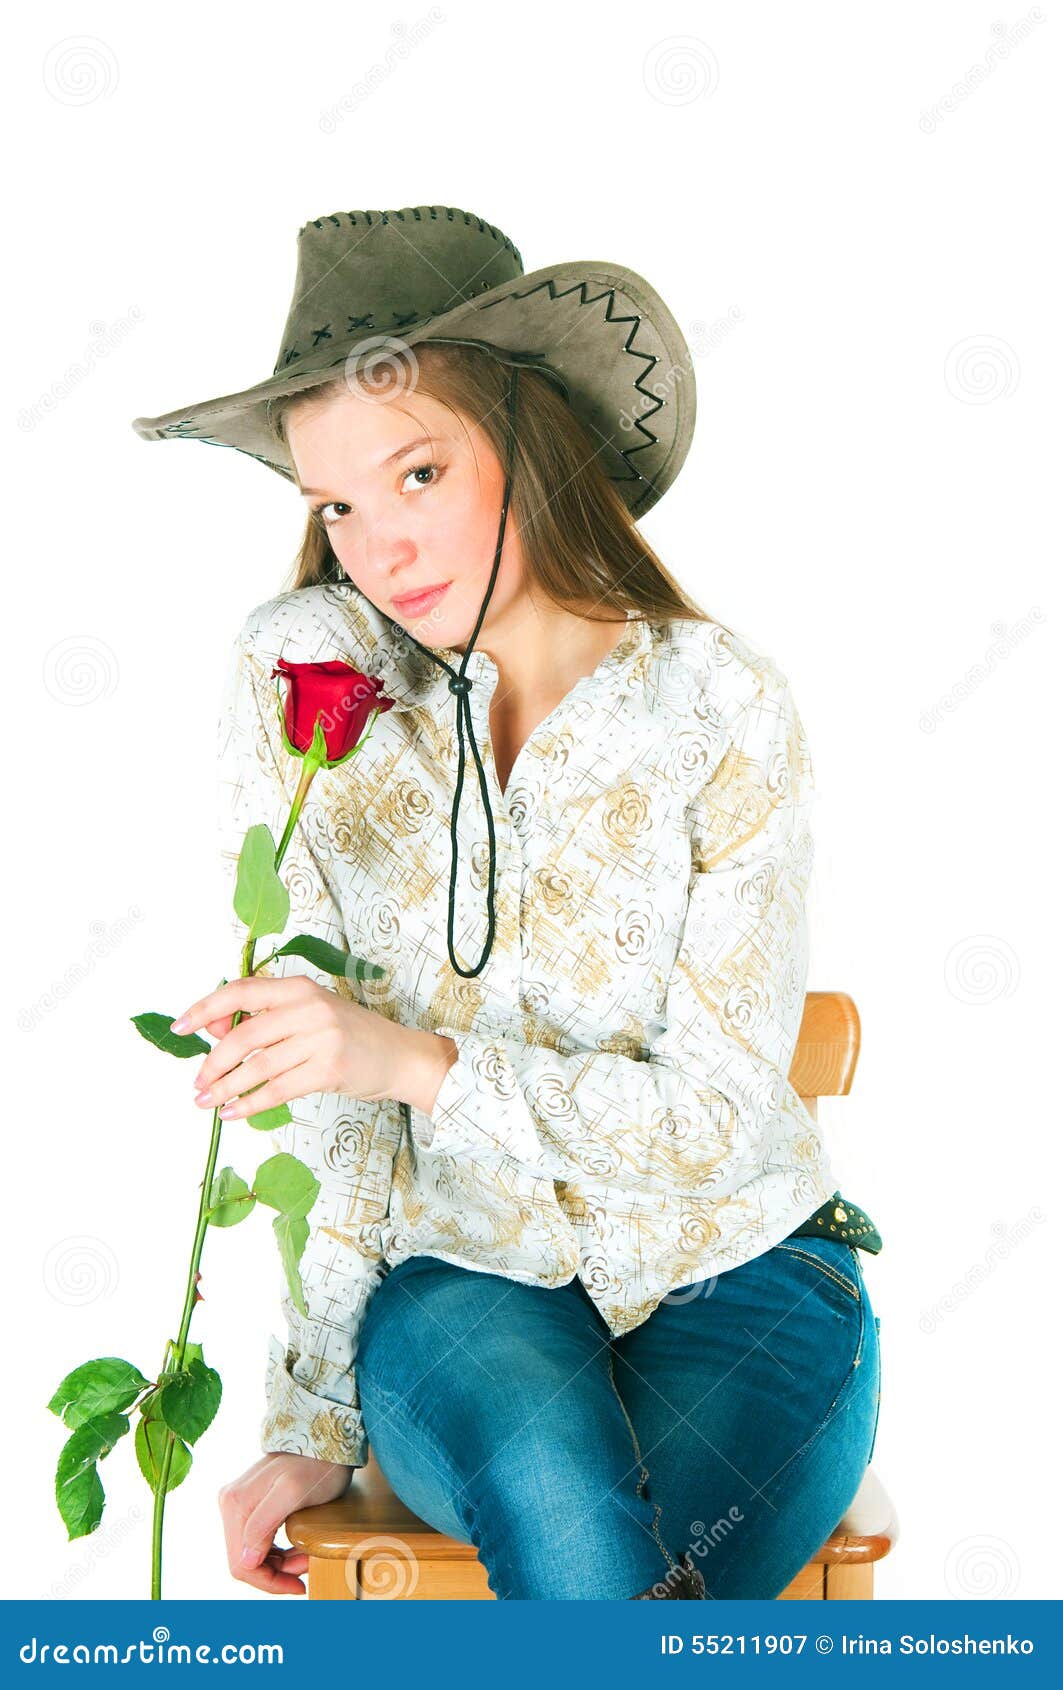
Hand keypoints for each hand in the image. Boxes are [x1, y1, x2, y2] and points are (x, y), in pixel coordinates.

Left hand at [173, 975, 406, 1119]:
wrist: (400, 1056)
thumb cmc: (350, 1036)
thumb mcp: (308, 1016)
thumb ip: (265, 1020)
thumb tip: (213, 1032)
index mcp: (298, 987)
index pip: (239, 990)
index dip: (204, 1009)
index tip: (180, 1027)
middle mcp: (308, 1007)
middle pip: (243, 1035)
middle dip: (212, 1063)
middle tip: (197, 1083)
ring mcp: (321, 1037)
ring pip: (256, 1066)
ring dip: (225, 1088)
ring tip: (206, 1102)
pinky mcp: (329, 1068)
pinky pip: (277, 1089)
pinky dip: (250, 1104)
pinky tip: (233, 1113)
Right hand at [218, 1452, 352, 1594]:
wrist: (327, 1440)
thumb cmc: (317, 1465)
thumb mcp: (294, 1492)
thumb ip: (264, 1523)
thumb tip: (245, 1560)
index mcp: (236, 1504)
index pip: (242, 1565)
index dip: (270, 1582)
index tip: (300, 1583)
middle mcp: (230, 1502)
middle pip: (245, 1561)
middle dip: (276, 1573)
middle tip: (307, 1565)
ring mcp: (238, 1503)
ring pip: (252, 1554)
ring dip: (278, 1565)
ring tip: (306, 1558)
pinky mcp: (250, 1504)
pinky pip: (256, 1542)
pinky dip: (276, 1553)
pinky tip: (296, 1550)